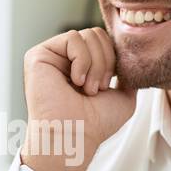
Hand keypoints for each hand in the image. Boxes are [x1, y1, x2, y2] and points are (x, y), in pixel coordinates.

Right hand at [21, 28, 137, 170]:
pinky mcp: (38, 55)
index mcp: (79, 66)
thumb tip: (131, 60)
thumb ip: (126, 76)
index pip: (104, 41)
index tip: (108, 86)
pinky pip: (73, 38)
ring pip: (87, 35)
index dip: (113, 59)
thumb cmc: (95, 124)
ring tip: (87, 88)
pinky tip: (76, 81)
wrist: (76, 137)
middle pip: (97, 33)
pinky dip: (82, 61)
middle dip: (106, 61)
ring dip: (96, 65)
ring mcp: (50, 56)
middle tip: (97, 88)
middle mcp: (63, 59)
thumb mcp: (122, 96)